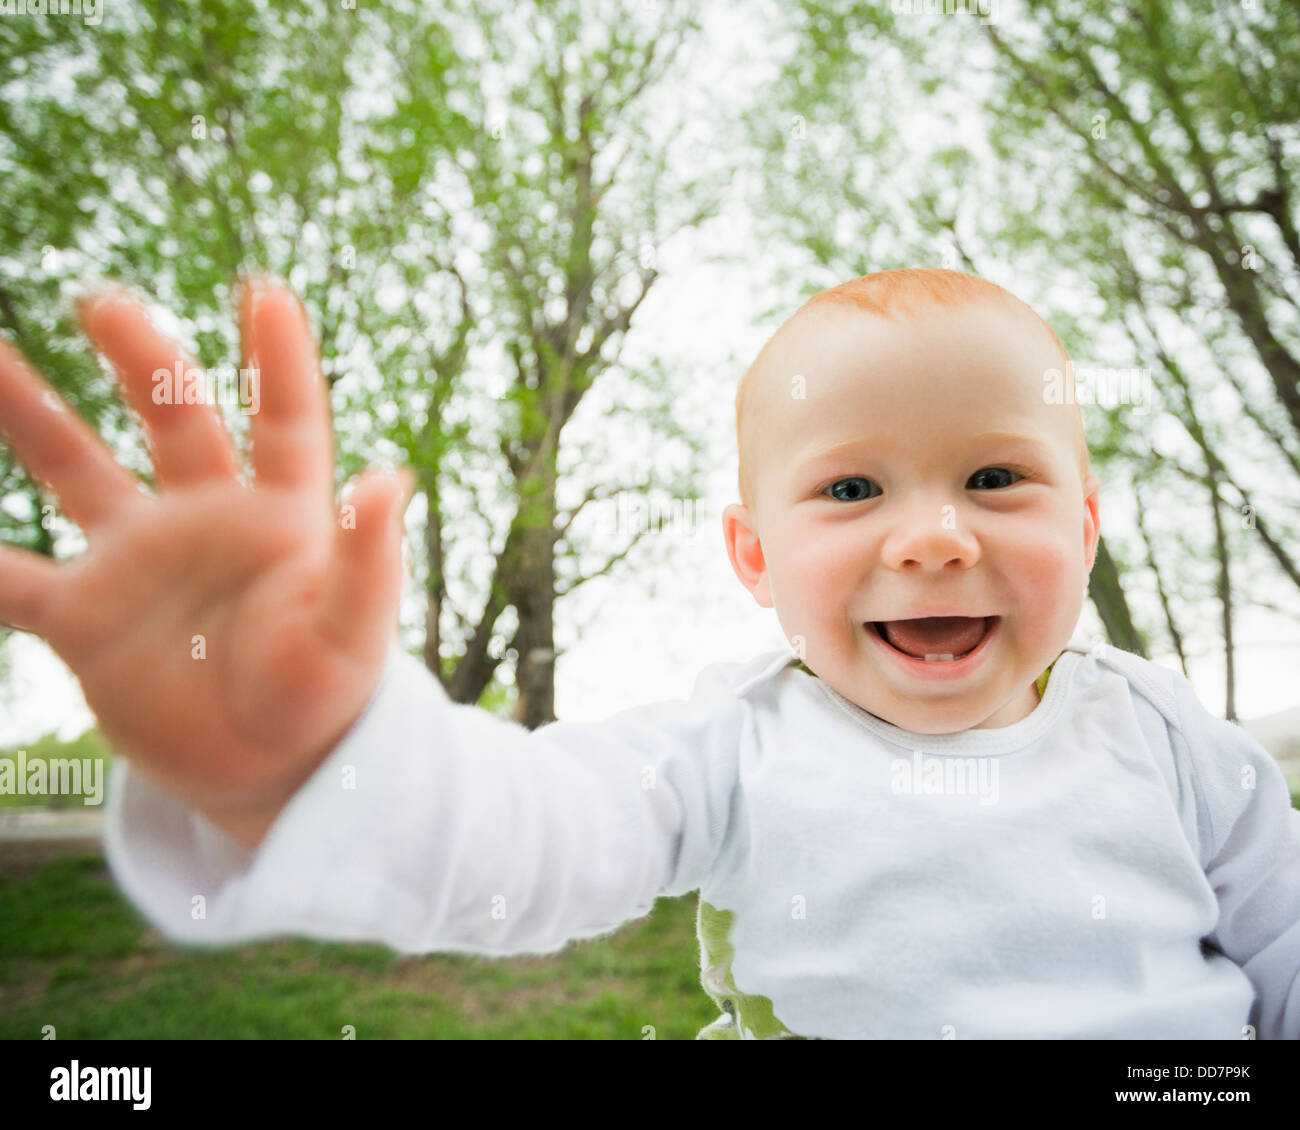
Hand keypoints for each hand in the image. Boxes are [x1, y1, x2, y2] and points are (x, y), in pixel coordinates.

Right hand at [0, 279, 414, 849]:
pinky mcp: (89, 619)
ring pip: (77, 470)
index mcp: (282, 516)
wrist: (272, 769)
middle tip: (103, 302)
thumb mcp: (353, 630)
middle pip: (174, 418)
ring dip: (32, 414)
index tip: (264, 291)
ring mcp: (140, 562)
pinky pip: (9, 582)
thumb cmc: (325, 693)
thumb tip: (391, 478)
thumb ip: (367, 559)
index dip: (278, 357)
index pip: (284, 419)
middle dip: (143, 356)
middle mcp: (207, 519)